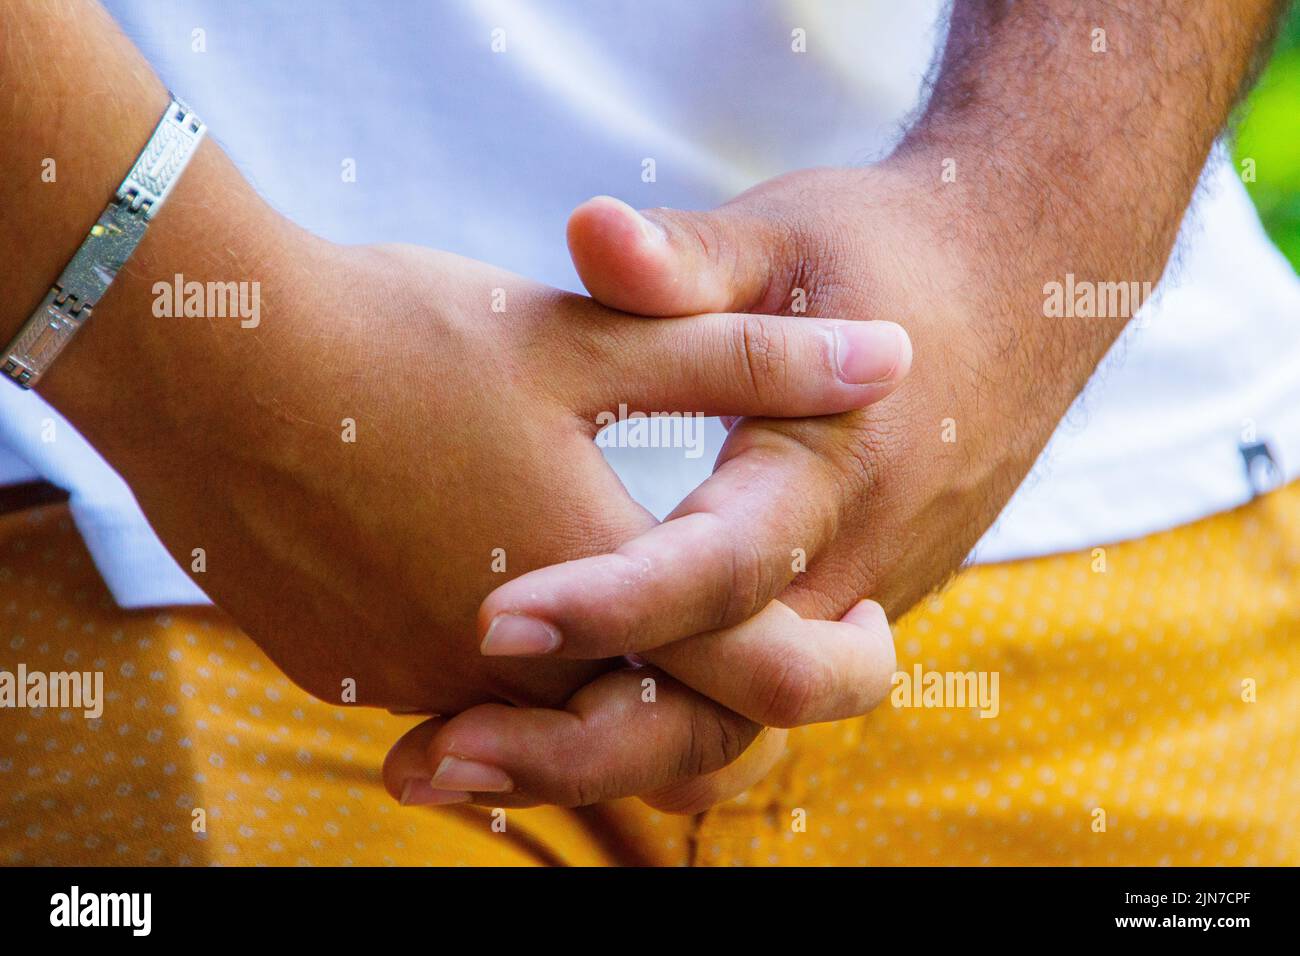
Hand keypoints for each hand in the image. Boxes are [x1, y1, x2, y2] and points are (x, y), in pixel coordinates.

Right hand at [58, 192, 908, 806]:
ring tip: (642, 598)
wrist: (203, 359)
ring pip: (557, 716)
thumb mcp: (589, 341)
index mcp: (594, 587)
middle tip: (767, 629)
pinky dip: (511, 661)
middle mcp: (509, 670)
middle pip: (664, 727)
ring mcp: (417, 683)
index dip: (838, 666)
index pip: (760, 678)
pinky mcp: (347, 672)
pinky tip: (503, 577)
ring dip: (614, 674)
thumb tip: (893, 360)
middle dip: (732, 687)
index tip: (874, 634)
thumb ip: (749, 365)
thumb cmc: (404, 337)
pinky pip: (462, 694)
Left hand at [380, 149, 1134, 807]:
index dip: (609, 603)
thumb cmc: (885, 258)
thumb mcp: (786, 243)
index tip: (490, 619)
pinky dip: (636, 734)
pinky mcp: (822, 621)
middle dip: (579, 749)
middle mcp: (843, 574)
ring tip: (447, 766)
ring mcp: (840, 612)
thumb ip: (689, 258)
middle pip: (724, 716)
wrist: (1015, 299)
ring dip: (589, 764)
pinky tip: (531, 729)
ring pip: (723, 740)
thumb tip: (587, 228)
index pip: (719, 572)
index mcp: (828, 475)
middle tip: (434, 760)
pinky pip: (731, 714)